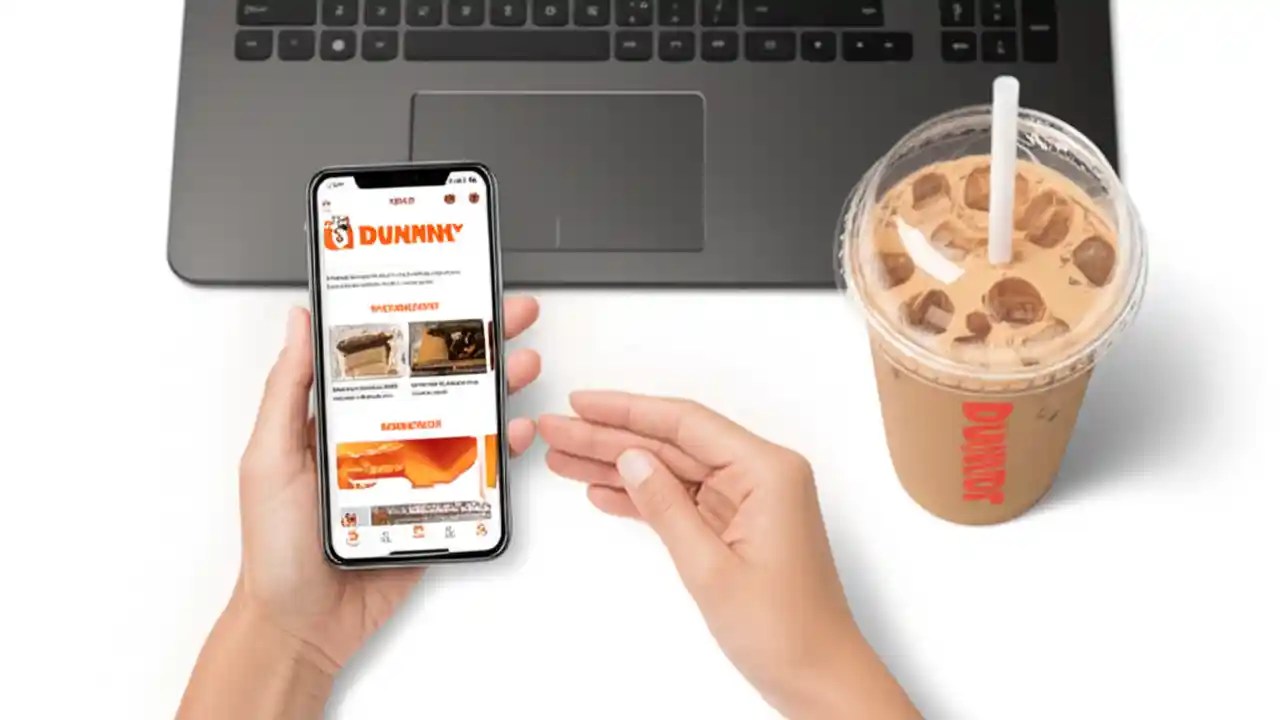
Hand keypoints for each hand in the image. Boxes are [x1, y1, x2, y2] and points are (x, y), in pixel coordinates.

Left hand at [237, 298, 540, 672]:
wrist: (301, 624)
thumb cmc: (275, 547)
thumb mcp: (270, 455)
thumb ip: (288, 389)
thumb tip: (297, 320)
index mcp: (340, 417)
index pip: (387, 356)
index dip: (420, 321)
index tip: (448, 289)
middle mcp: (382, 437)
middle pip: (436, 380)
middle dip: (477, 345)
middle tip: (509, 315)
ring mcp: (413, 470)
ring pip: (464, 419)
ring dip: (498, 388)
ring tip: (522, 364)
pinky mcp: (437, 506)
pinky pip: (477, 472)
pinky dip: (503, 450)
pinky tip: (516, 432)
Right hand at [540, 393, 917, 719]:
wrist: (820, 678)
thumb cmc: (790, 631)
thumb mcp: (711, 569)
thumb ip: (666, 507)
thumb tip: (631, 460)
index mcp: (768, 472)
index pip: (685, 423)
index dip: (627, 410)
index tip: (584, 403)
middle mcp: (762, 476)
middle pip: (672, 442)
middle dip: (610, 437)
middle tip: (558, 430)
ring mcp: (749, 501)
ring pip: (670, 469)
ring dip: (618, 465)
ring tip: (565, 457)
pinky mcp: (737, 525)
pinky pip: (681, 498)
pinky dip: (642, 497)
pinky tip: (603, 490)